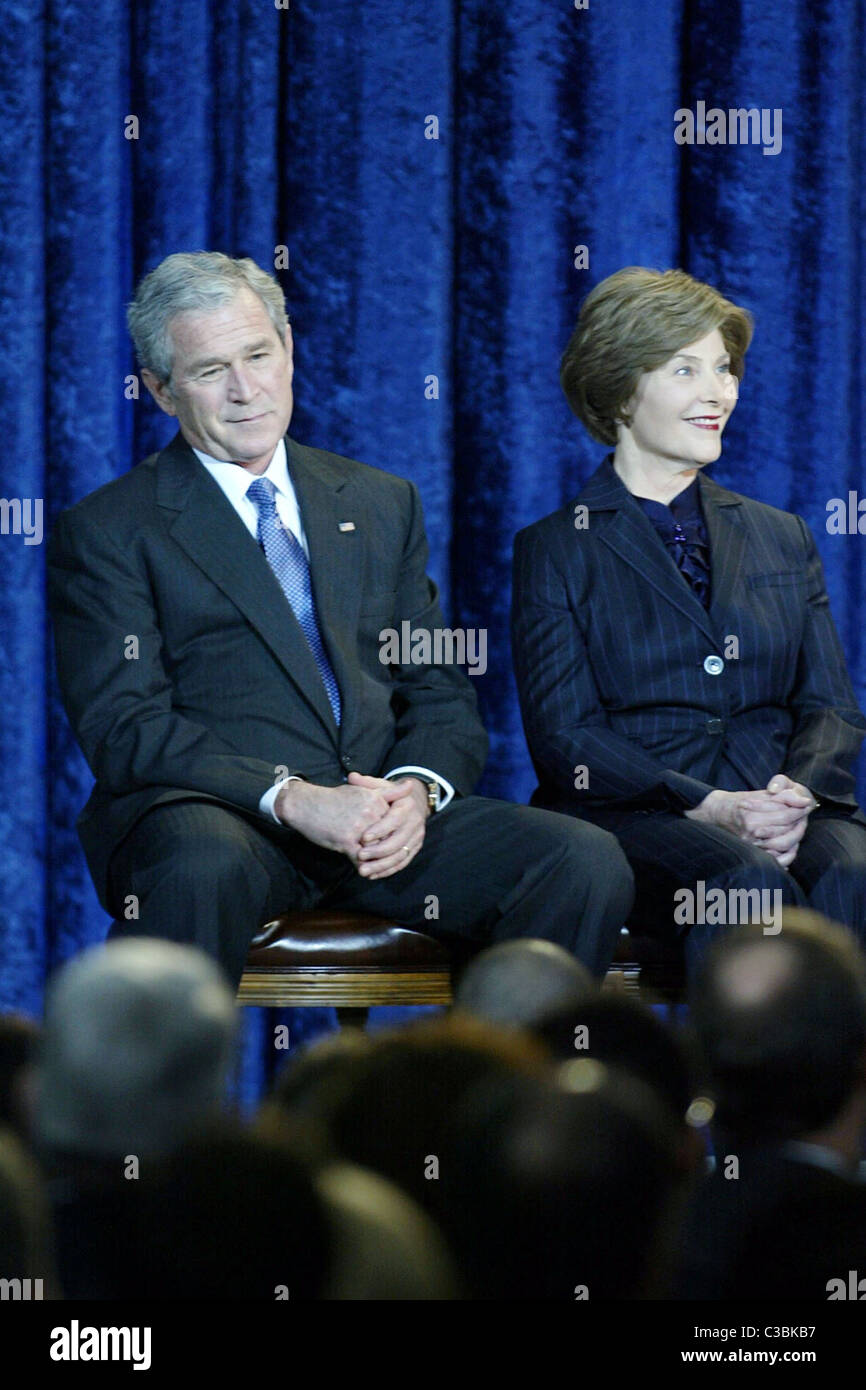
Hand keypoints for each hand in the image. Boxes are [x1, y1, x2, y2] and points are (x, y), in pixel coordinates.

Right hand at [274, 779, 393, 861]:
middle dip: (388, 849)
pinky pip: (361, 859)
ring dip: (378, 861)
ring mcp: (359, 828)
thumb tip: (411, 786)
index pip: (395, 822)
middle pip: (388, 837)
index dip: (395, 834)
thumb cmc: (334, 799)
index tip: (394, 840)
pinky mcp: (347, 841)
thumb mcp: (363, 791)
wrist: (306, 805)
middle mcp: (370, 812)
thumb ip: (389, 791)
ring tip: (375, 866)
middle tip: (386, 858)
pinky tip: (364, 872)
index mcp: (375, 800)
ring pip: (377, 850)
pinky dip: (365, 868)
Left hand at [351, 773, 430, 878]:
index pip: (394, 820)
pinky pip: (402, 863)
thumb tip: (352, 777)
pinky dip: (387, 870)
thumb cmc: (391, 795)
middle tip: (360, 857)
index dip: (379, 830)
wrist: (414, 803)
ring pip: (400, 856)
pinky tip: (372, 875)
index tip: (363, 838)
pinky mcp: (415, 848)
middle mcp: (415, 823)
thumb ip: (367, 784)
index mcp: (407, 806)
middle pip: (398, 842)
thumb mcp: (381, 787)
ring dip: (381, 865)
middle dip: (378, 852)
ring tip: (363, 871)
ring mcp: (416, 838)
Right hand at [685, 783, 814, 868]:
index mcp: (752, 814)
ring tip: (799, 826)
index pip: (785, 813)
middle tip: (804, 814)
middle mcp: (751, 831)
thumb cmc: (739, 802)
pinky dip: (789, 854)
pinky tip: (793, 845)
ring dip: (796, 835)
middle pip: (786, 828)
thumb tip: (806, 801)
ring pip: (784, 843)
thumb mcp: (760, 794)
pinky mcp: (753, 854)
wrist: (717, 814)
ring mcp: (751, 845)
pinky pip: (778, 859)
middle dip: (800, 820)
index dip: (800, 808)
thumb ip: (783, 796)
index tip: (807, 804)